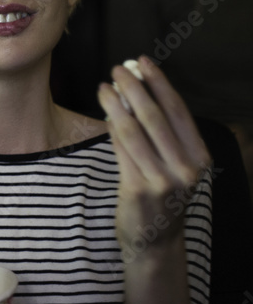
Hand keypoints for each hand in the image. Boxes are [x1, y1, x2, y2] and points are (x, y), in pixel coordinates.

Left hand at [97, 56, 209, 253]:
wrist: (154, 240)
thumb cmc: (161, 195)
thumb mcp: (173, 165)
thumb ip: (160, 134)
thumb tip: (134, 93)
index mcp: (200, 157)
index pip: (179, 111)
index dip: (160, 83)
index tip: (144, 63)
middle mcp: (186, 168)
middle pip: (156, 117)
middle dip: (135, 89)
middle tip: (118, 70)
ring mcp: (163, 180)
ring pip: (135, 131)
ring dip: (116, 105)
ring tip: (104, 87)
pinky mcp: (139, 190)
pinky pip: (121, 151)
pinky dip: (112, 129)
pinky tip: (105, 116)